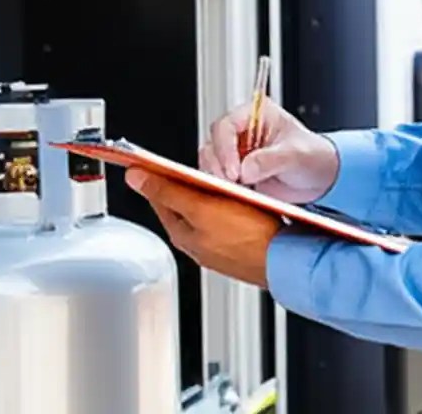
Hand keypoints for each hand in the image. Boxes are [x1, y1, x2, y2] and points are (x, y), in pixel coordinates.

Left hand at [126, 167, 281, 287]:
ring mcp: (216, 246)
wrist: (287, 261)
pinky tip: (238, 201)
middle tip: (192, 166)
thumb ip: (167, 192)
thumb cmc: (249, 238)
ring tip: (219, 181)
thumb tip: (134, 179)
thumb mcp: (201, 208)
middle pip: (180, 205)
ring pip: (204, 213)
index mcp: (181, 235)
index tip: (150, 160)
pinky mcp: (236, 247)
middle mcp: (195, 244)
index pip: (158, 198)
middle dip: (183, 184)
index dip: (153, 176)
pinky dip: (226, 207)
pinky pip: (224, 220)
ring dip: (206, 195)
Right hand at [199, 97, 339, 202]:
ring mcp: (236, 152)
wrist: (321, 178)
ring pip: (210, 161)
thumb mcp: (296, 155)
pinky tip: (235, 194)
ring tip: (235, 190)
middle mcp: (242, 131)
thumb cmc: (313, 156)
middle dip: (218, 165)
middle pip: (213, 144)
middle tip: (232, 183)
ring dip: (218, 177)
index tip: (234, 171)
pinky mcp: (235, 172)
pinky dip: (222, 187)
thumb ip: (270, 159)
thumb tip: (246, 169)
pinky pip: (218, 177)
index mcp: (256, 114)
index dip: (225, 148)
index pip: (226, 125)